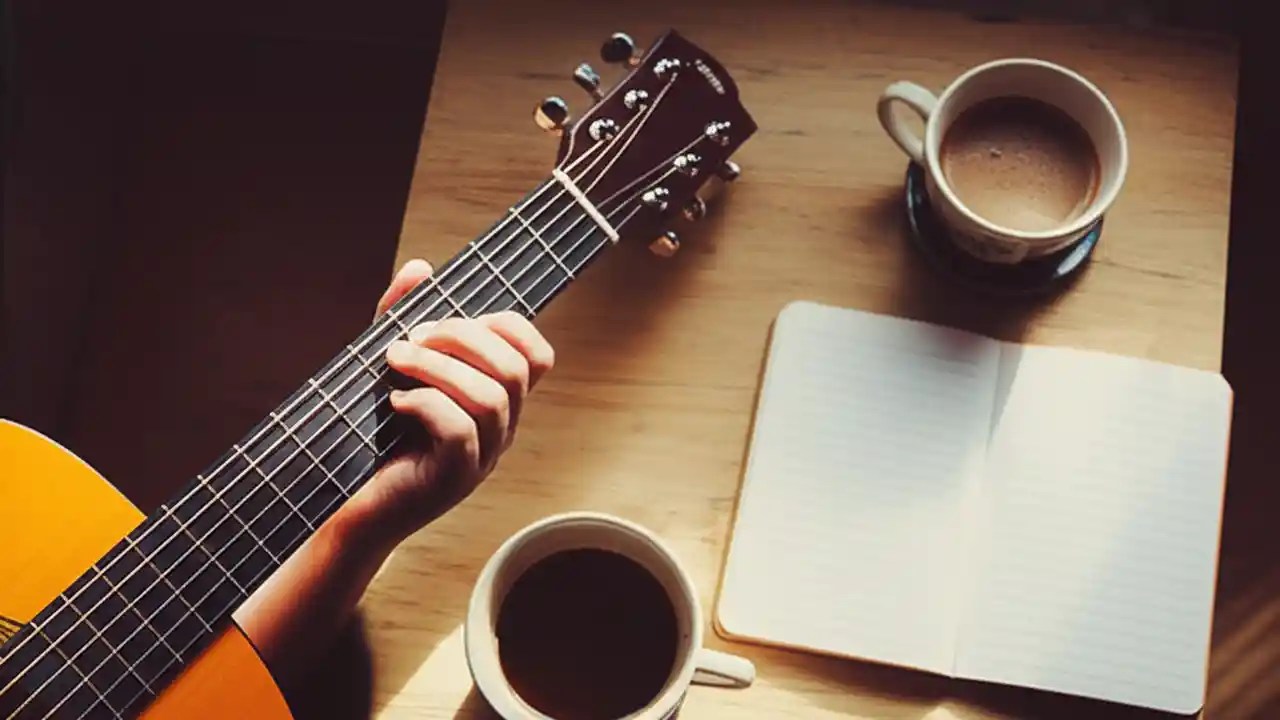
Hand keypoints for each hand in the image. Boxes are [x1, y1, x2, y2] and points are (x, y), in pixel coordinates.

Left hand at [333, 259, 554, 549]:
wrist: (351, 506)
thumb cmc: (375, 435)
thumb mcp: (389, 365)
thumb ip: (402, 317)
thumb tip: (420, 269)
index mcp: (497, 401)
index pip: (535, 354)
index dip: (502, 325)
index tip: (446, 321)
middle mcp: (501, 428)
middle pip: (515, 367)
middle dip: (461, 338)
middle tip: (409, 339)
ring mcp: (484, 456)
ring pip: (491, 396)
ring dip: (437, 366)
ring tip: (394, 362)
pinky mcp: (456, 479)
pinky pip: (460, 429)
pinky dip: (424, 403)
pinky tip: (394, 403)